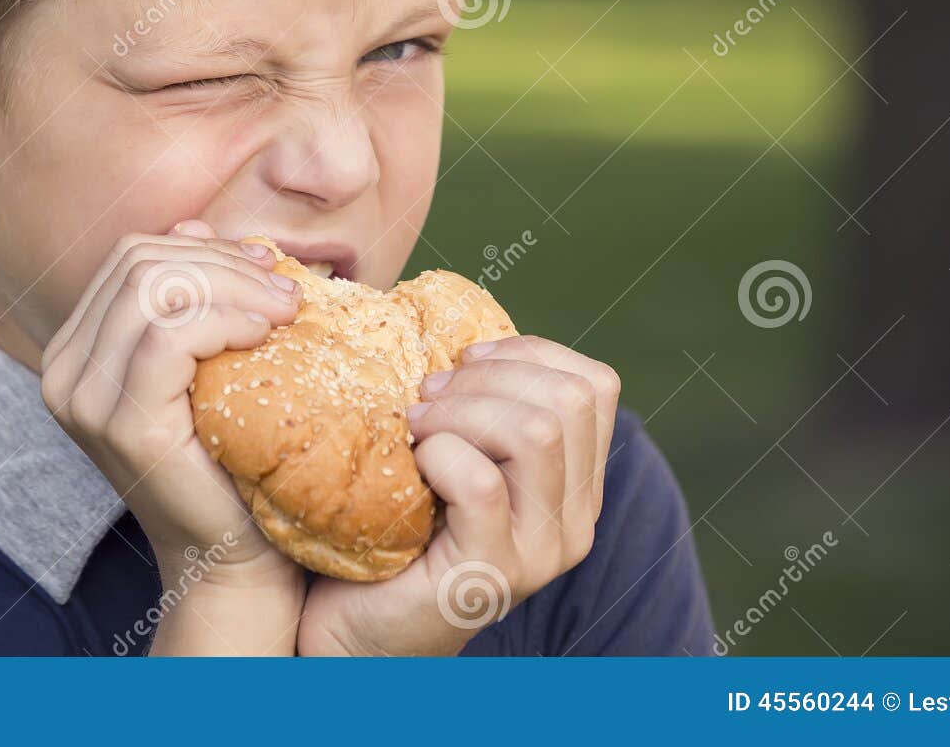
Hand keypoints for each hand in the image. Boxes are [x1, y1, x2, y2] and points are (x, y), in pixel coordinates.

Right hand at [40, 220, 305, 652]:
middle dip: (222, 261)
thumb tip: (192, 221)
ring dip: (233, 285)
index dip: (203, 245)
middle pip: (140, 261)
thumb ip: (191, 295)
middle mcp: (64, 371)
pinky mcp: (121, 423)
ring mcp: (84, 398)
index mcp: (77, 349)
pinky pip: (169, 335)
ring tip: (286, 310)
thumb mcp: (205, 359)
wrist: (236, 552)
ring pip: (153, 287)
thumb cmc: (231, 454)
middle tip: (286, 289)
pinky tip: (264, 335)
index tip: (266, 265)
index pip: (131, 255)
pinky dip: (226, 320)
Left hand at [296, 335, 619, 655]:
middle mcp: (576, 519)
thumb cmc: (396, 526)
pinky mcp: (493, 573)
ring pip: (535, 432)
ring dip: (462, 409)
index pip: (596, 384)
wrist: (354, 625)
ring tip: (416, 424)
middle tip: (429, 394)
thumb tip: (458, 323)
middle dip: (489, 375)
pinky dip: (440, 453)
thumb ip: (482, 404)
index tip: (465, 359)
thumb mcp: (457, 453)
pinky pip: (483, 482)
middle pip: (569, 399)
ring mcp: (541, 551)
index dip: (529, 351)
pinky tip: (412, 464)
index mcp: (577, 483)